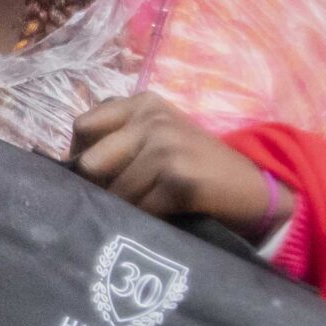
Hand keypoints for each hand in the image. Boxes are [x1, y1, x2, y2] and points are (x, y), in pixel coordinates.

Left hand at [70, 93, 285, 235]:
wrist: (256, 188)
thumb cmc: (198, 167)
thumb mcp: (158, 138)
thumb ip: (120, 140)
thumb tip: (69, 169)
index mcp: (141, 103)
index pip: (82, 127)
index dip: (82, 159)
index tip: (99, 180)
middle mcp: (152, 117)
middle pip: (90, 163)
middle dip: (99, 190)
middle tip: (119, 202)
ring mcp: (166, 145)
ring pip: (114, 191)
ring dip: (126, 211)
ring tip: (147, 212)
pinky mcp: (180, 177)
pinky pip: (140, 209)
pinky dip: (146, 221)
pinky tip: (163, 219)